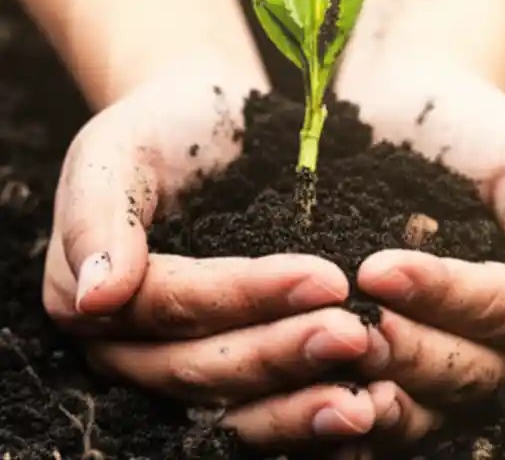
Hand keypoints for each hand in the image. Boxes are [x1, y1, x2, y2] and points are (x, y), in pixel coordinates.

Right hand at [43, 57, 395, 446]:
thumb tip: (96, 298)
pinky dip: (319, 418)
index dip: (247, 296)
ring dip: (305, 405)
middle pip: (206, 368)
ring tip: (371, 399)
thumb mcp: (118, 151)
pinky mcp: (242, 372)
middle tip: (357, 336)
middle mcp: (134, 351)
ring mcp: (188, 368)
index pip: (174, 309)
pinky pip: (273, 411)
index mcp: (90, 302)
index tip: (326, 277)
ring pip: (240, 407)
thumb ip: (99, 217)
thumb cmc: (163, 128)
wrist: (207, 124)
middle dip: (283, 355)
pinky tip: (377, 411)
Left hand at [336, 57, 504, 420]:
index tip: (381, 268)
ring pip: (417, 402)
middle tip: (350, 322)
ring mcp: (432, 357)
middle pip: (461, 372)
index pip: (501, 316)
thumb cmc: (479, 128)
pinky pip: (368, 408)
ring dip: (373, 384)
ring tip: (324, 351)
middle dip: (407, 348)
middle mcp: (491, 345)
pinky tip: (306, 396)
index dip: (445, 298)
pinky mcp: (377, 362)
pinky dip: (340, 410)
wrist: (404, 101)